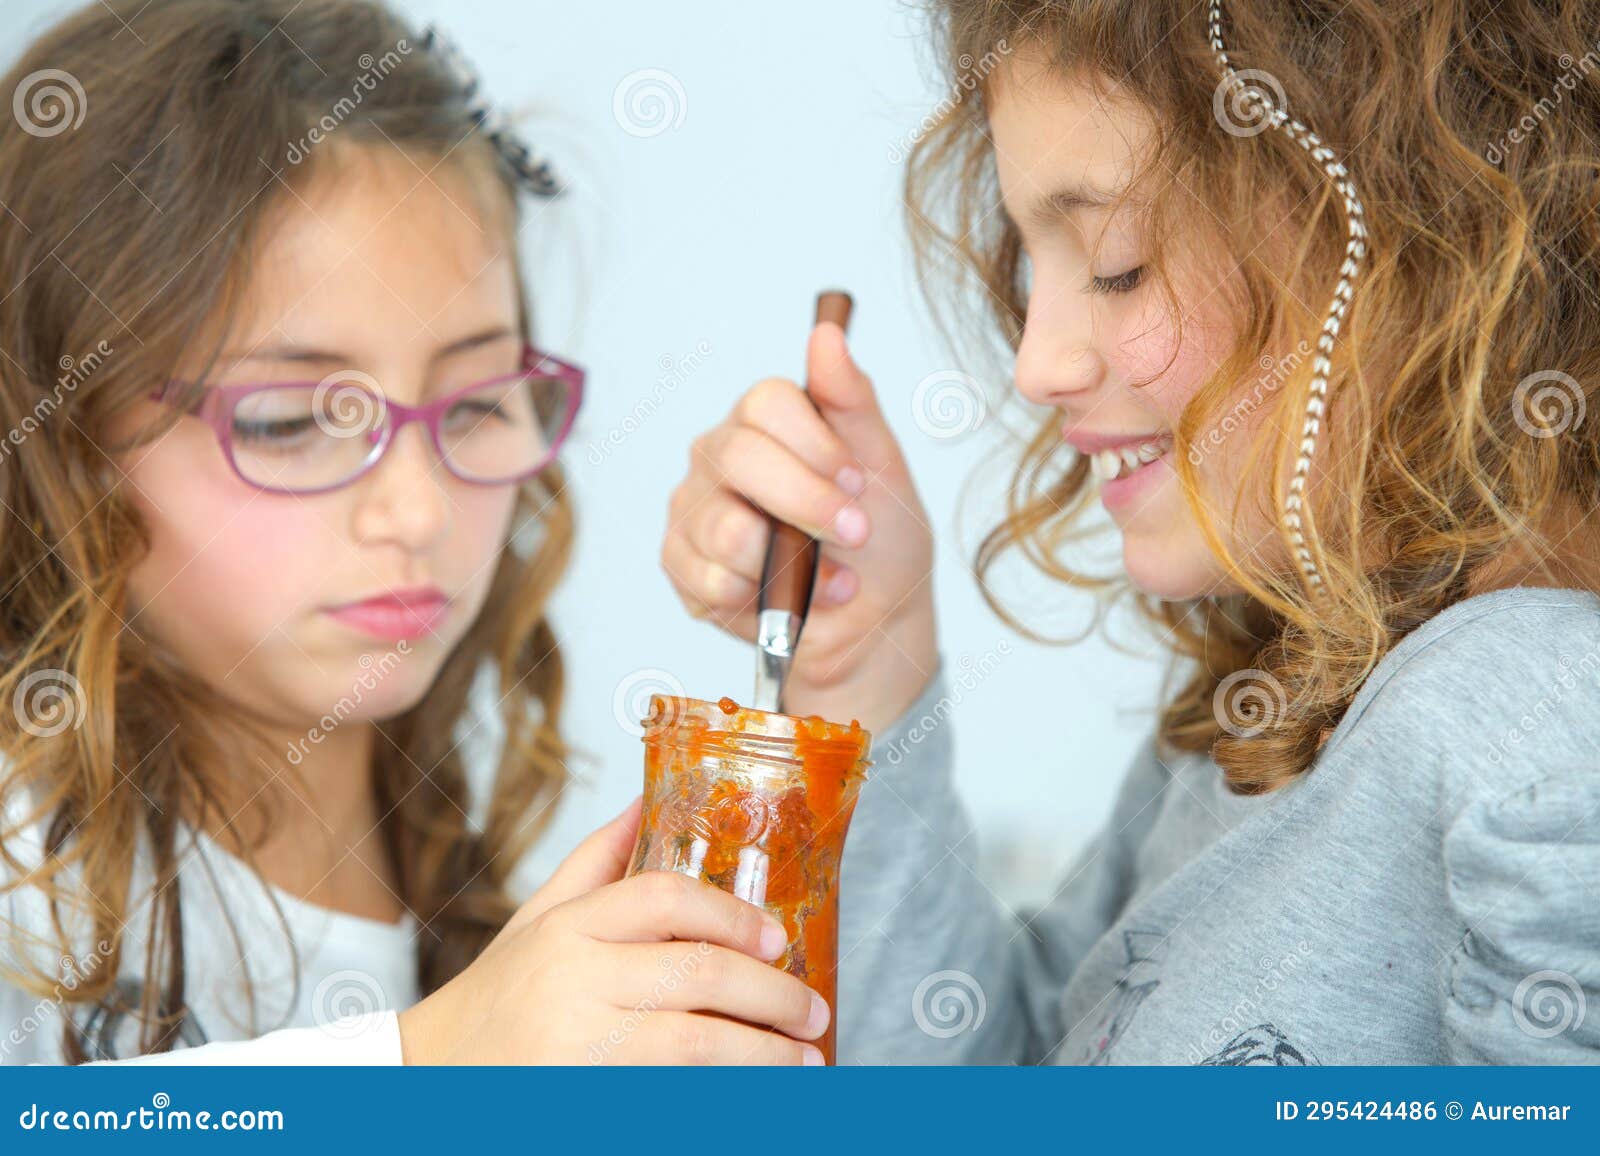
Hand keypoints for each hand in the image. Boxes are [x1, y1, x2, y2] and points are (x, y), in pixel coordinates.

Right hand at [396, 798, 828, 1063]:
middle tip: (811, 1010)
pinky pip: (673, 1092)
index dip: (733, 915)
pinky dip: (722, 1093)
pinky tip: (755, 1097)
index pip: (664, 898)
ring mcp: (578, 1045)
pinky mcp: (585, 1097)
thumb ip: (596, 863)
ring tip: (804, 1062)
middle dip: (772, 992)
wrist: (427, 1081)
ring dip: (764, 1054)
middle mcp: (573, 980)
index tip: (778, 937)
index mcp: (567, 928)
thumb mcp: (536, 921)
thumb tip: (649, 799)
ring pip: (696, 1041)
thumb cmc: (495, 1001)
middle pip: (697, 971)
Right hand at [662, 321, 937, 733]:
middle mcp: (720, 457)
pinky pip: (707, 577)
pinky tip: (790, 600)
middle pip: (740, 455)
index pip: (767, 402)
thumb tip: (825, 335)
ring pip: (723, 524)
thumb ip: (851, 400)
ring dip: (789, 561)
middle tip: (853, 533)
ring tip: (822, 575)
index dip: (816, 446)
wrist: (872, 628)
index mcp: (767, 422)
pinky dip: (761, 597)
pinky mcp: (681, 566)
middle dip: (807, 504)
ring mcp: (694, 510)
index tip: (857, 480)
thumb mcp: (883, 468)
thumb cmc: (879, 545)